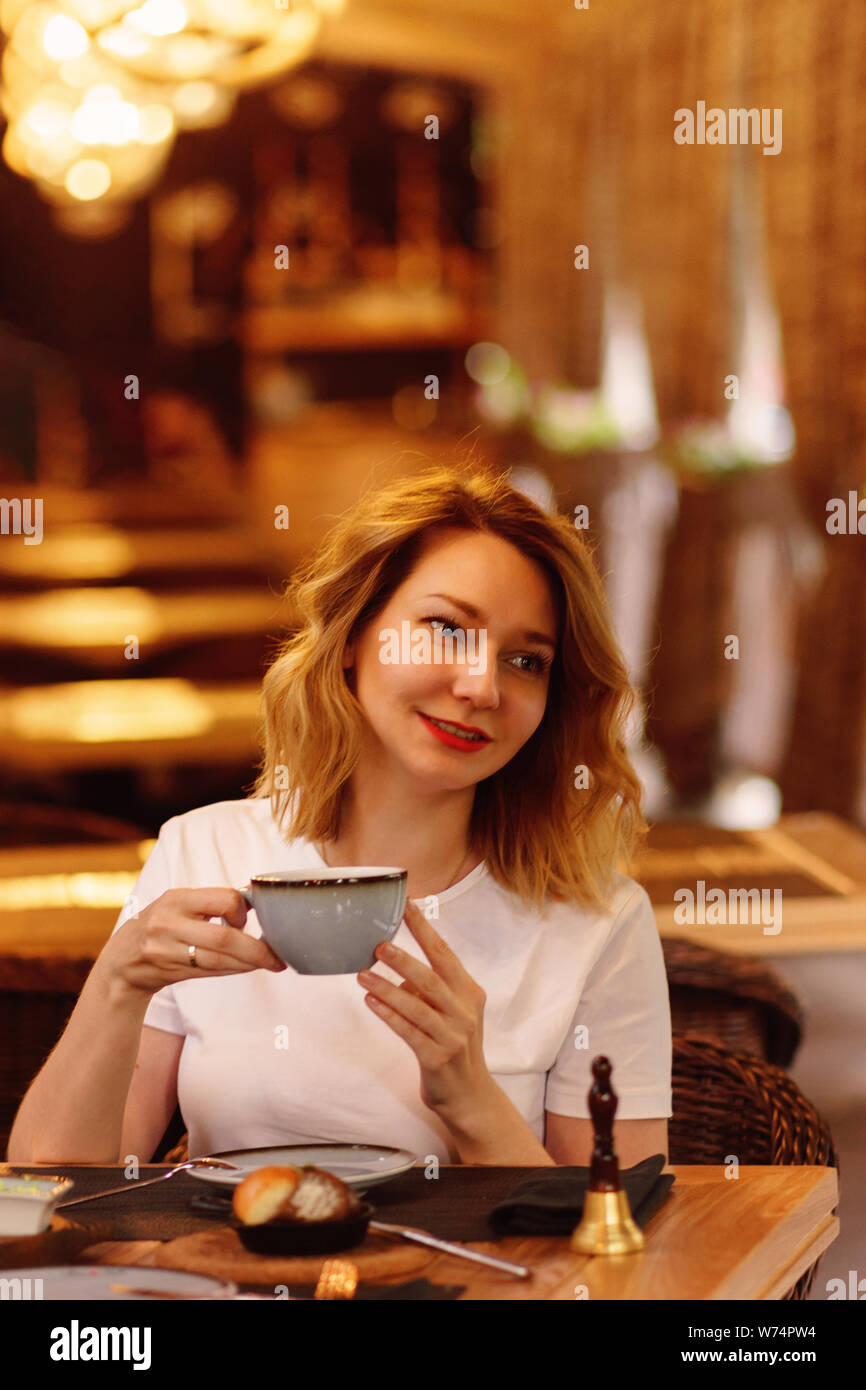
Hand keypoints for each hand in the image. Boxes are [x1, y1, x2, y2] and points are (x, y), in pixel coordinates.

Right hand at [97, 888, 286, 996]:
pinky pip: (209, 972)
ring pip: (218, 959)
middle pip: (223, 938)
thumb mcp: (178, 906)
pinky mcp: (168, 971)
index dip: (242, 911)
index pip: (223, 899)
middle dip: (256, 949)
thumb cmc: (160, 927)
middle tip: (278, 957)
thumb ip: (210, 904)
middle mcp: (168, 922)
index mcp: (176, 898)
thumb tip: (255, 902)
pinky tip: (248, 968)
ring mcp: (165, 950)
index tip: (248, 918)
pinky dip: (233, 970)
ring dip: (248, 963)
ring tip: (270, 963)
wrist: (121, 962)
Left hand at [356, 898, 493, 1120]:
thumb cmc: (455, 1046)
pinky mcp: (437, 1057)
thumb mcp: (451, 1012)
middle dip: (404, 960)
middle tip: (378, 945)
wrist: (470, 1095)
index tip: (408, 905)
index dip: (424, 929)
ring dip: (387, 988)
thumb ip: (429, 990)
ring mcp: (453, 1035)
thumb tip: (397, 970)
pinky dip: (388, 1015)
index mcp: (469, 992)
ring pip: (416, 1006)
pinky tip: (370, 1002)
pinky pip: (408, 1031)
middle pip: (431, 978)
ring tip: (362, 975)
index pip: (444, 954)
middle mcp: (464, 1010)